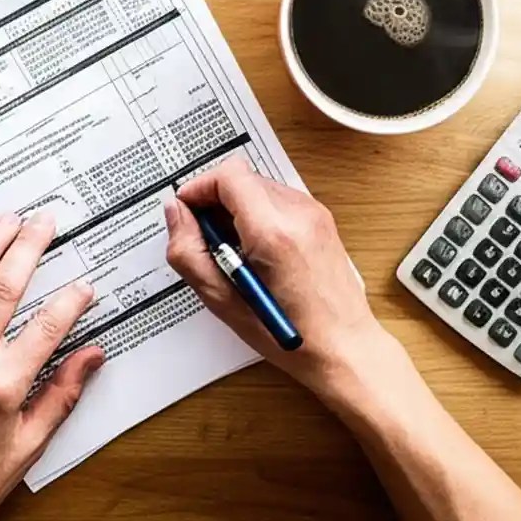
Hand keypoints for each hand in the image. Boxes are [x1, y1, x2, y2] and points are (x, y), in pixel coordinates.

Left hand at [0, 212, 104, 520]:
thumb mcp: (28, 448)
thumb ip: (61, 396)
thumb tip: (91, 358)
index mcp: (2, 389)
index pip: (47, 327)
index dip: (70, 300)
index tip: (83, 284)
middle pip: (4, 290)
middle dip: (29, 248)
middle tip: (44, 222)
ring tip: (5, 221)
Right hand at [163, 157, 396, 398]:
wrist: (343, 346)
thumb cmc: (290, 334)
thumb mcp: (223, 300)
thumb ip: (189, 252)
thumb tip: (176, 213)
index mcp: (272, 231)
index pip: (228, 175)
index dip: (199, 188)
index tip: (187, 210)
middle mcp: (298, 213)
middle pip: (242, 177)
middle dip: (216, 200)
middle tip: (207, 239)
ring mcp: (314, 214)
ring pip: (259, 186)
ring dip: (237, 208)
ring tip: (233, 251)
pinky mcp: (321, 220)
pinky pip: (278, 200)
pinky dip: (258, 215)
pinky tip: (256, 252)